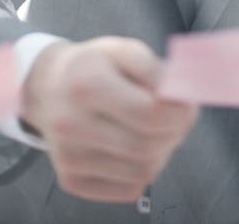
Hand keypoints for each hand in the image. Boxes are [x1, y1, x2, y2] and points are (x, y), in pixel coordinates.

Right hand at [20, 36, 198, 202]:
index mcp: (86, 83)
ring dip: (161, 151)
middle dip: (174, 132)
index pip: (148, 113)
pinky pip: (129, 188)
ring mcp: (68, 156)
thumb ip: (157, 71)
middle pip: (147, 146)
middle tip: (178, 116)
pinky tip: (134, 145)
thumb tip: (182, 98)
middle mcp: (71, 123)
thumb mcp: (125, 50)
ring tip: (153, 129)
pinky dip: (143, 170)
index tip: (188, 103)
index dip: (179, 112)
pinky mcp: (71, 180)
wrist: (50, 87)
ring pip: (142, 171)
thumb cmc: (95, 66)